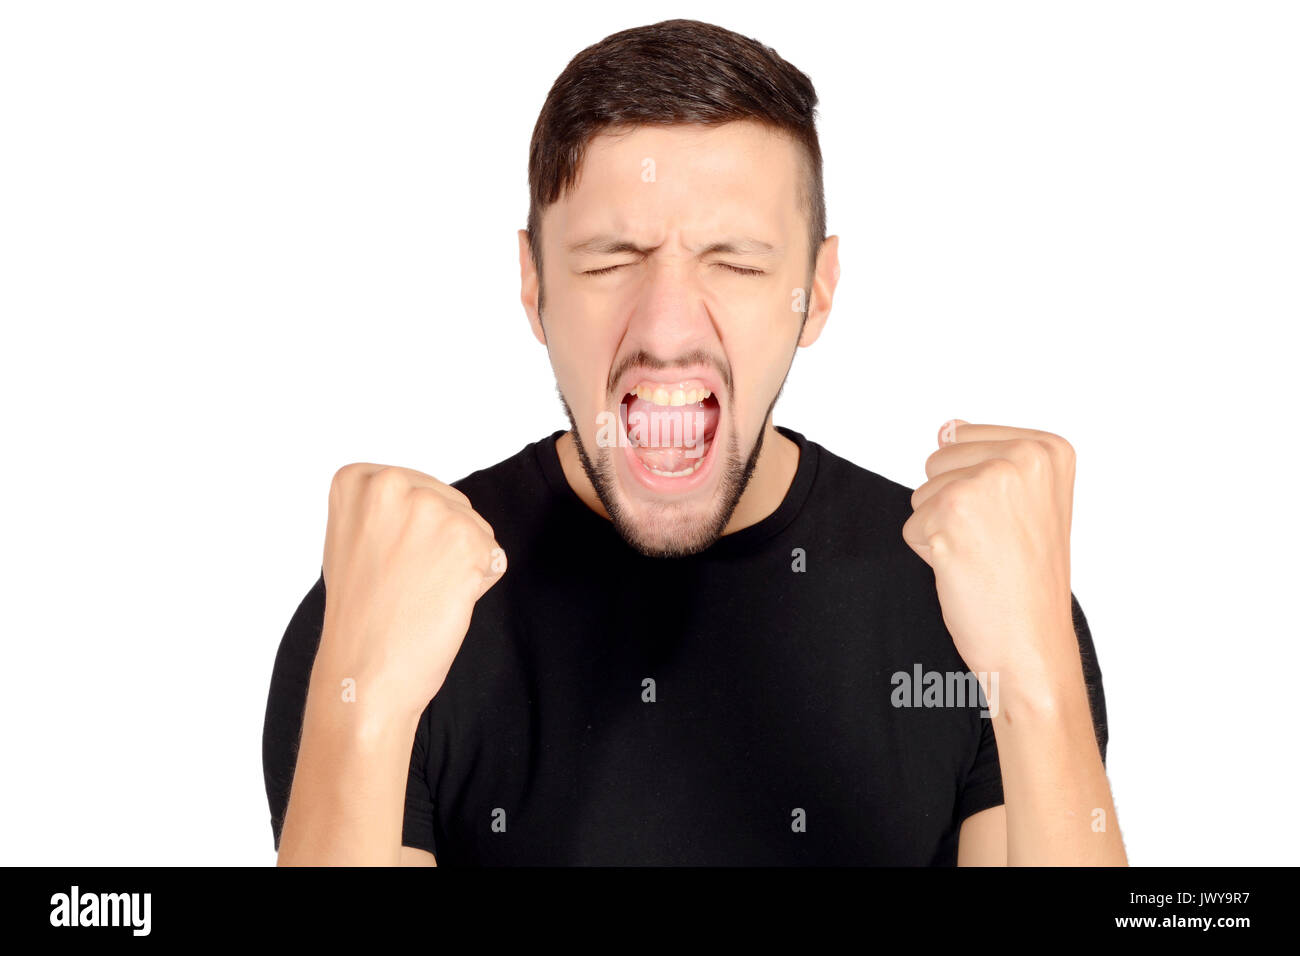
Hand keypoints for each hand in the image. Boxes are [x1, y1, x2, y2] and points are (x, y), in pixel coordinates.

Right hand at [317, 463, 505, 716]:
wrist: (361, 674)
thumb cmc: (360, 616)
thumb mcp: (355, 539)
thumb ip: (390, 507)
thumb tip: (432, 496)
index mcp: (359, 479)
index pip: (420, 489)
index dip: (411, 535)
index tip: (381, 563)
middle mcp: (392, 484)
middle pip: (452, 505)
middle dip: (439, 547)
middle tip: (402, 584)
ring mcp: (430, 511)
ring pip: (476, 531)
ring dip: (459, 566)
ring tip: (418, 593)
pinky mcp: (467, 542)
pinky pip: (494, 557)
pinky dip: (478, 585)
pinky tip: (440, 603)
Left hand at [902, 421, 1078, 699]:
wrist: (1033, 644)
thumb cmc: (1028, 582)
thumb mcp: (1027, 503)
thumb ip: (989, 457)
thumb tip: (947, 426)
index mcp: (1048, 448)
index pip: (962, 438)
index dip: (973, 488)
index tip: (1011, 524)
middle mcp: (1024, 457)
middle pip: (937, 461)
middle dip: (951, 505)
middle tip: (993, 544)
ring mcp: (989, 482)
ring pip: (921, 493)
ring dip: (940, 529)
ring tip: (982, 557)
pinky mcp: (953, 512)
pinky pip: (911, 526)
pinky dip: (929, 553)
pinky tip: (967, 570)